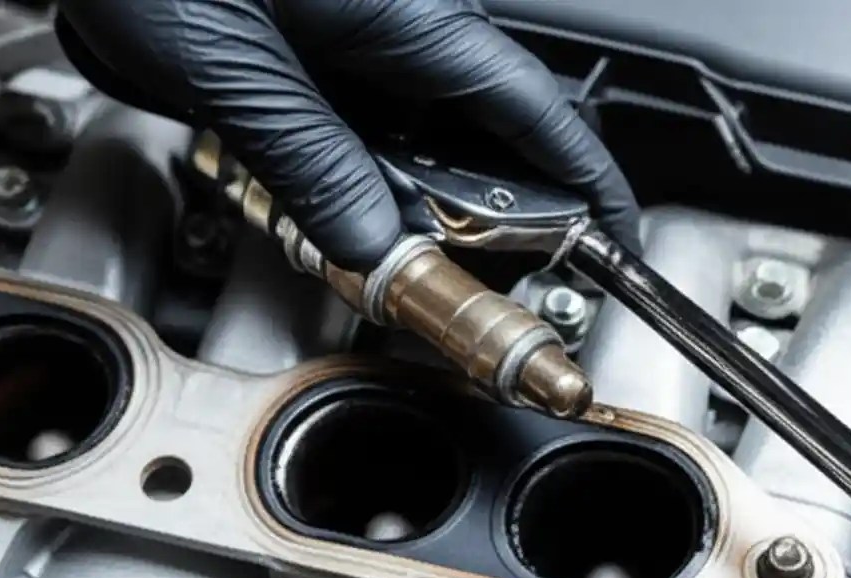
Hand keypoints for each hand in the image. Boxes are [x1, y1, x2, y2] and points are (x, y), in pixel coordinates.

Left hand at [54, 0, 639, 270]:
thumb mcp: (235, 69)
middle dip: (487, 215)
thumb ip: (312, 163)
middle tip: (468, 278)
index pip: (538, 114)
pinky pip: (362, 126)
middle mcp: (398, 27)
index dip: (589, 183)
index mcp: (411, 20)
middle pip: (483, 138)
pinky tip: (329, 207)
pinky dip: (356, 177)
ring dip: (410, 203)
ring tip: (388, 253)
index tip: (615, 237)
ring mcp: (357, 37)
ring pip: (420, 141)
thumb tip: (373, 243)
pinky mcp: (313, 48)